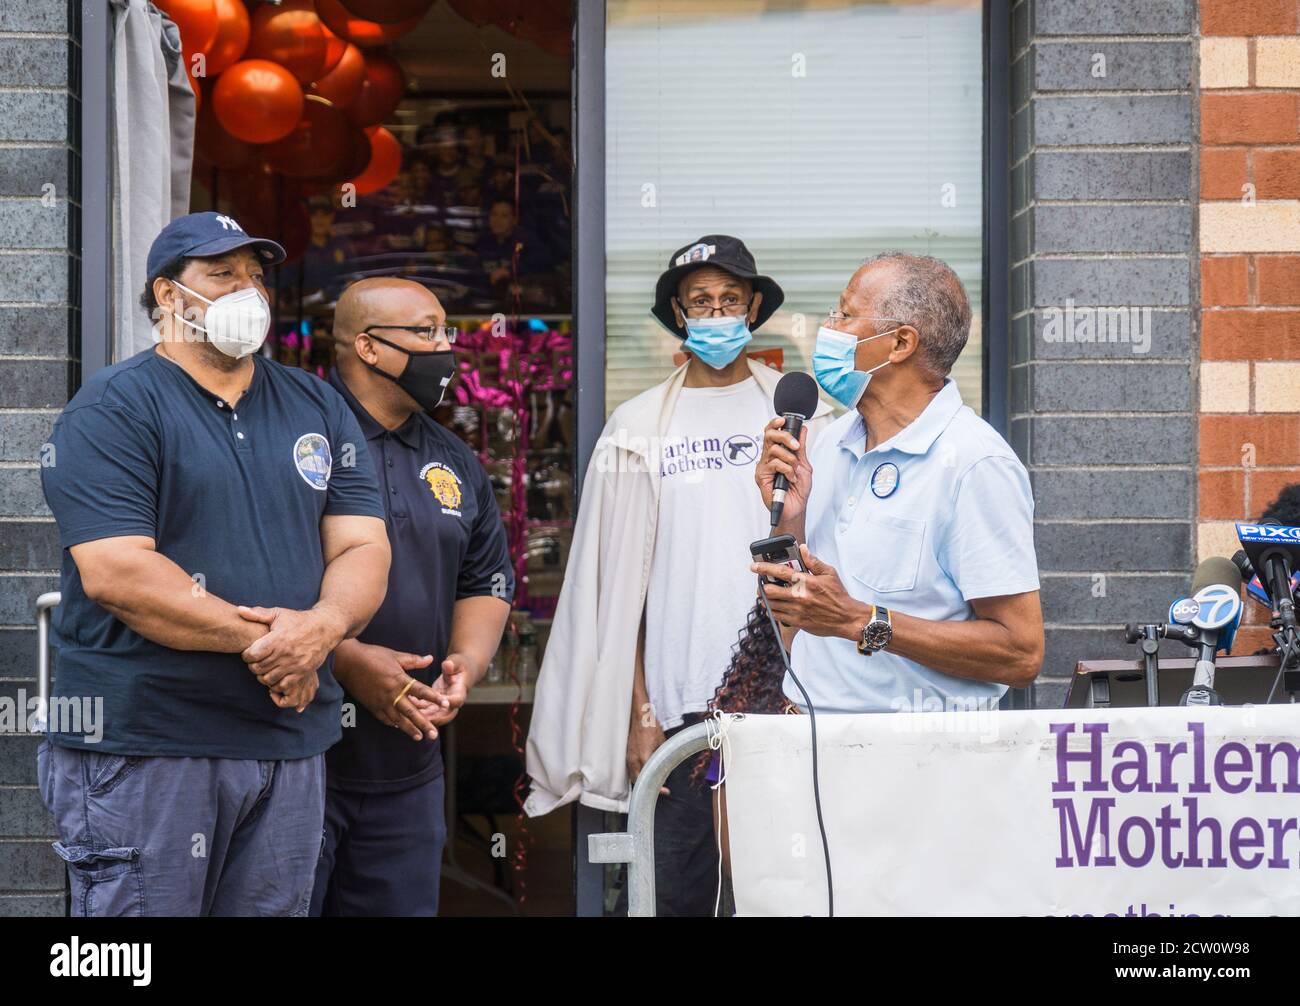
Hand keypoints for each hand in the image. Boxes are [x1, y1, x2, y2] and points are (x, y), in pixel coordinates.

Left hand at [239, 605, 346, 712]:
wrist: (325, 628)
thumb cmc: (299, 620)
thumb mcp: (279, 613)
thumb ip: (258, 614)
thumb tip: (239, 610)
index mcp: (277, 639)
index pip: (252, 655)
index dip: (246, 655)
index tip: (249, 652)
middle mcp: (285, 653)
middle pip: (258, 668)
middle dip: (253, 666)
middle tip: (256, 661)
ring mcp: (294, 665)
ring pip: (268, 679)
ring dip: (263, 675)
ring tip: (265, 668)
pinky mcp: (302, 672)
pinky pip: (283, 685)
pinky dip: (276, 684)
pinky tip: (276, 675)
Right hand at [336, 641, 441, 741]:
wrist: (348, 662)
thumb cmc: (373, 655)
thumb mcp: (395, 655)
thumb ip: (414, 660)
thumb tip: (431, 658)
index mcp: (400, 680)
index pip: (421, 691)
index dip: (434, 698)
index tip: (445, 704)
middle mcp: (392, 694)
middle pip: (411, 712)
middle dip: (423, 724)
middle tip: (433, 734)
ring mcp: (381, 702)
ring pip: (398, 719)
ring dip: (409, 729)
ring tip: (419, 737)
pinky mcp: (371, 706)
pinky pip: (384, 718)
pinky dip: (393, 724)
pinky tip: (399, 728)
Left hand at [411, 653, 471, 727]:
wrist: (459, 671)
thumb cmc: (459, 665)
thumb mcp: (457, 662)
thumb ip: (452, 665)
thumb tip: (448, 665)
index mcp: (460, 691)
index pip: (457, 700)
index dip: (450, 703)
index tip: (443, 703)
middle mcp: (452, 702)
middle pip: (445, 714)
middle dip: (434, 718)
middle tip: (422, 720)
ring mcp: (442, 705)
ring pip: (433, 715)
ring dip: (422, 717)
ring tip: (409, 716)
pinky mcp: (434, 704)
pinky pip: (425, 710)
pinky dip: (416, 709)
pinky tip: (405, 705)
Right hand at [626, 701, 669, 795]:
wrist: (638, 716)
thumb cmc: (650, 727)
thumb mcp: (662, 742)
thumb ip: (662, 757)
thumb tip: (666, 767)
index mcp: (643, 757)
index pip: (649, 778)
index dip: (658, 787)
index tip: (666, 792)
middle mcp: (633, 759)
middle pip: (638, 781)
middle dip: (648, 787)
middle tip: (660, 789)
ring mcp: (628, 757)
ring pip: (633, 776)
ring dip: (642, 782)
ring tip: (653, 783)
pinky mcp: (626, 754)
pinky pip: (630, 770)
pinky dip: (637, 775)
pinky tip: (644, 774)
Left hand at [752, 544, 866, 640]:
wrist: (847, 619)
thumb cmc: (838, 596)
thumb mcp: (829, 574)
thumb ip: (814, 561)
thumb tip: (803, 549)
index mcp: (807, 582)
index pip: (780, 572)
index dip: (763, 568)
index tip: (754, 566)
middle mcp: (800, 596)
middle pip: (770, 590)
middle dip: (764, 586)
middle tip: (765, 584)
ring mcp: (797, 610)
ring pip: (771, 604)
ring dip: (767, 599)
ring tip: (770, 595)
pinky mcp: (797, 622)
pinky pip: (777, 616)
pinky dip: (773, 610)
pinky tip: (777, 606)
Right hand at [755, 419, 811, 527]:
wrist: (796, 508)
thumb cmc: (798, 490)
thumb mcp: (804, 465)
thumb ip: (801, 448)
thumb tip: (802, 430)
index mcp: (776, 454)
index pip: (771, 433)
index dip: (775, 424)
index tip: (783, 420)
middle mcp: (768, 459)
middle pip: (769, 436)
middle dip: (785, 437)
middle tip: (795, 446)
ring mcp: (764, 467)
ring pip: (774, 450)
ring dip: (790, 459)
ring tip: (795, 470)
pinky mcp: (761, 477)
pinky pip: (775, 464)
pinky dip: (787, 470)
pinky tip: (790, 478)